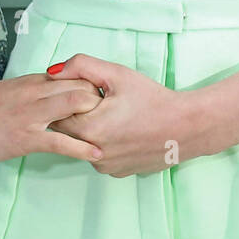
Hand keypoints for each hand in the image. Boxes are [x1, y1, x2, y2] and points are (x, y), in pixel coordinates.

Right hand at [0, 72, 104, 165]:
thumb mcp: (12, 91)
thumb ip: (35, 90)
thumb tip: (57, 92)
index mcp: (33, 81)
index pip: (72, 75)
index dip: (93, 86)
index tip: (107, 99)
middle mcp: (36, 93)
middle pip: (80, 87)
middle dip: (101, 101)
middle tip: (116, 116)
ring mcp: (33, 115)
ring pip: (75, 106)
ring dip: (97, 119)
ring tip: (114, 132)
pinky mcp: (27, 138)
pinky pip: (61, 141)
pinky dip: (82, 148)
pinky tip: (97, 154)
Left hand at [46, 55, 209, 176]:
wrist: (187, 127)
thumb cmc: (153, 98)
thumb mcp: (117, 74)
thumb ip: (81, 66)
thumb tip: (52, 71)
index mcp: (89, 129)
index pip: (57, 114)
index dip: (70, 99)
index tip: (89, 91)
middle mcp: (93, 155)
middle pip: (69, 131)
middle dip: (79, 115)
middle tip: (103, 102)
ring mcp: (106, 167)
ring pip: (83, 145)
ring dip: (91, 130)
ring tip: (116, 116)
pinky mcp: (117, 172)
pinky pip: (99, 155)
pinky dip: (104, 143)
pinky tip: (123, 131)